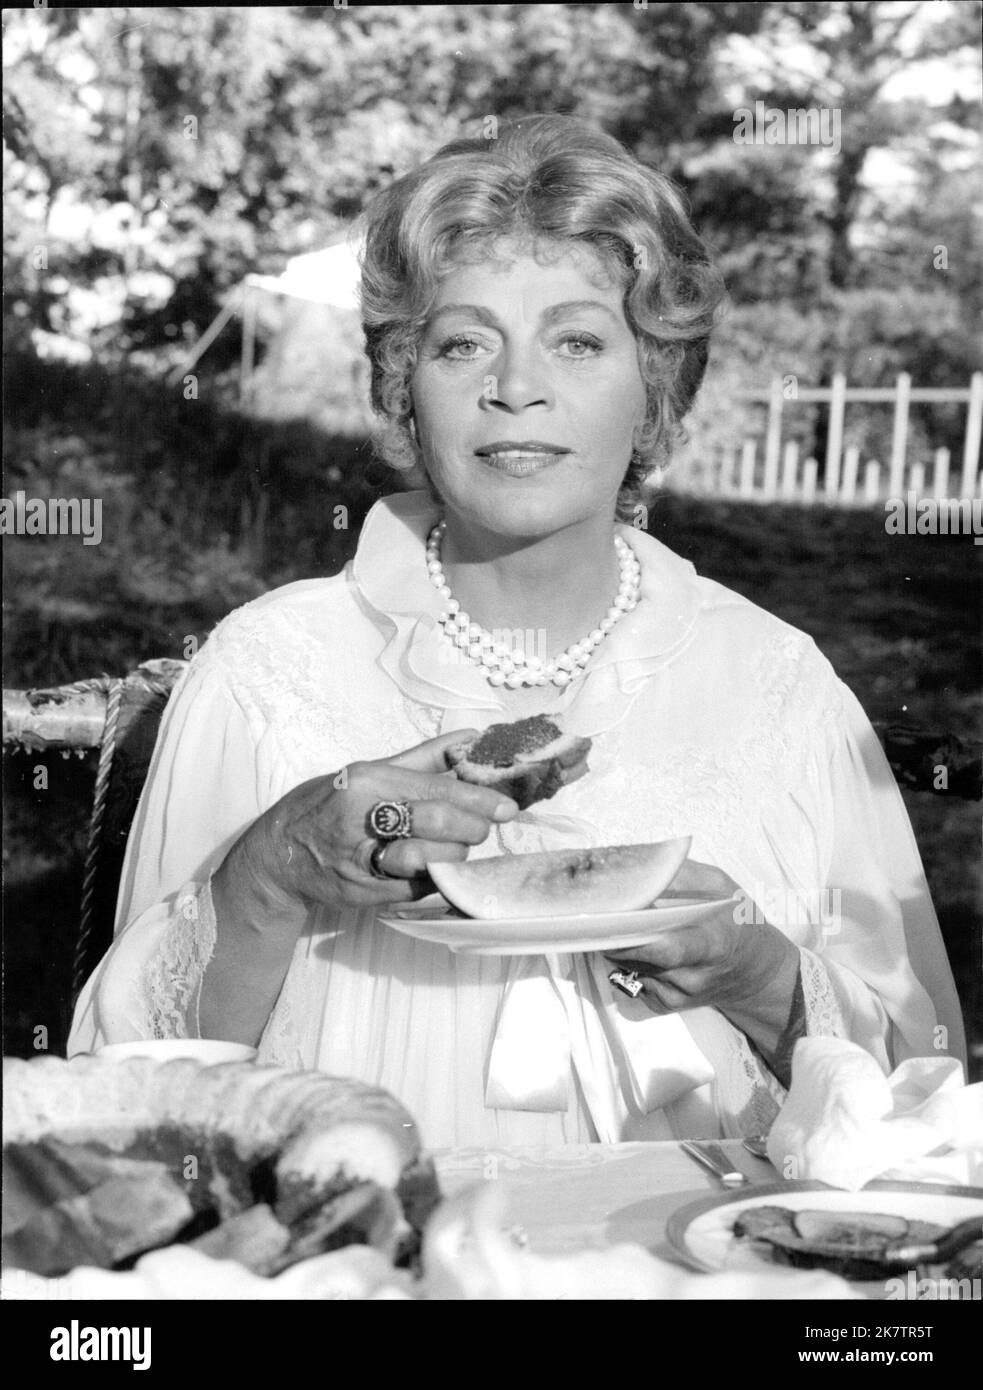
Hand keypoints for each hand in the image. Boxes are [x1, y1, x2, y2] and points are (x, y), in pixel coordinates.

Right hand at [222, 730, 518, 913]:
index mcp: (367, 781)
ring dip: (453, 855)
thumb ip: (423, 758)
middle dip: (472, 829)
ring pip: (433, 860)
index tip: (507, 808)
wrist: (277, 855)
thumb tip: (470, 738)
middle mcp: (362, 818)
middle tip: (483, 829)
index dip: (479, 800)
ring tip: (453, 847)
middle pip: (439, 825)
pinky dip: (436, 878)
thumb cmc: (326, 806)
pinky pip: (420, 889)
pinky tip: (437, 868)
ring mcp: (362, 860)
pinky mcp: (365, 894)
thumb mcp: (367, 772)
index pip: (437, 790)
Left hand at [604, 858, 800, 1055]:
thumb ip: (682, 875)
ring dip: (617, 945)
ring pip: (629, 967)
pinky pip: (633, 979)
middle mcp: (693, 976)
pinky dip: (628, 960)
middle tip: (597, 916)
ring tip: (616, 923)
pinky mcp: (665, 1005)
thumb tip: (640, 864)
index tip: (612, 917)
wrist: (755, 971)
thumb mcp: (720, 887)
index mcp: (711, 945)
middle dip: (614, 936)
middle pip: (638, 959)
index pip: (668, 949)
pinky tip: (639, 945)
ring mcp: (677, 995)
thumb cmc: (737, 921)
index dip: (637, 938)